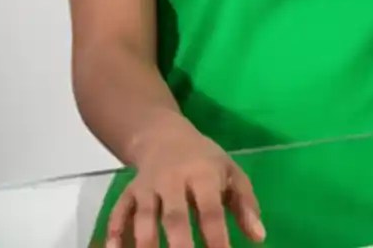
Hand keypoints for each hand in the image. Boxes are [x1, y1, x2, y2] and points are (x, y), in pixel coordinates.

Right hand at [107, 122, 264, 247]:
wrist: (164, 135)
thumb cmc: (205, 160)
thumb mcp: (232, 173)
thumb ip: (246, 205)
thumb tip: (259, 237)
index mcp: (203, 175)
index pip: (210, 210)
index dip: (216, 236)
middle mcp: (172, 181)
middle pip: (174, 216)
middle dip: (179, 244)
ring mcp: (147, 188)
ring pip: (143, 217)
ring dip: (145, 243)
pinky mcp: (127, 193)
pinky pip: (117, 213)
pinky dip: (113, 233)